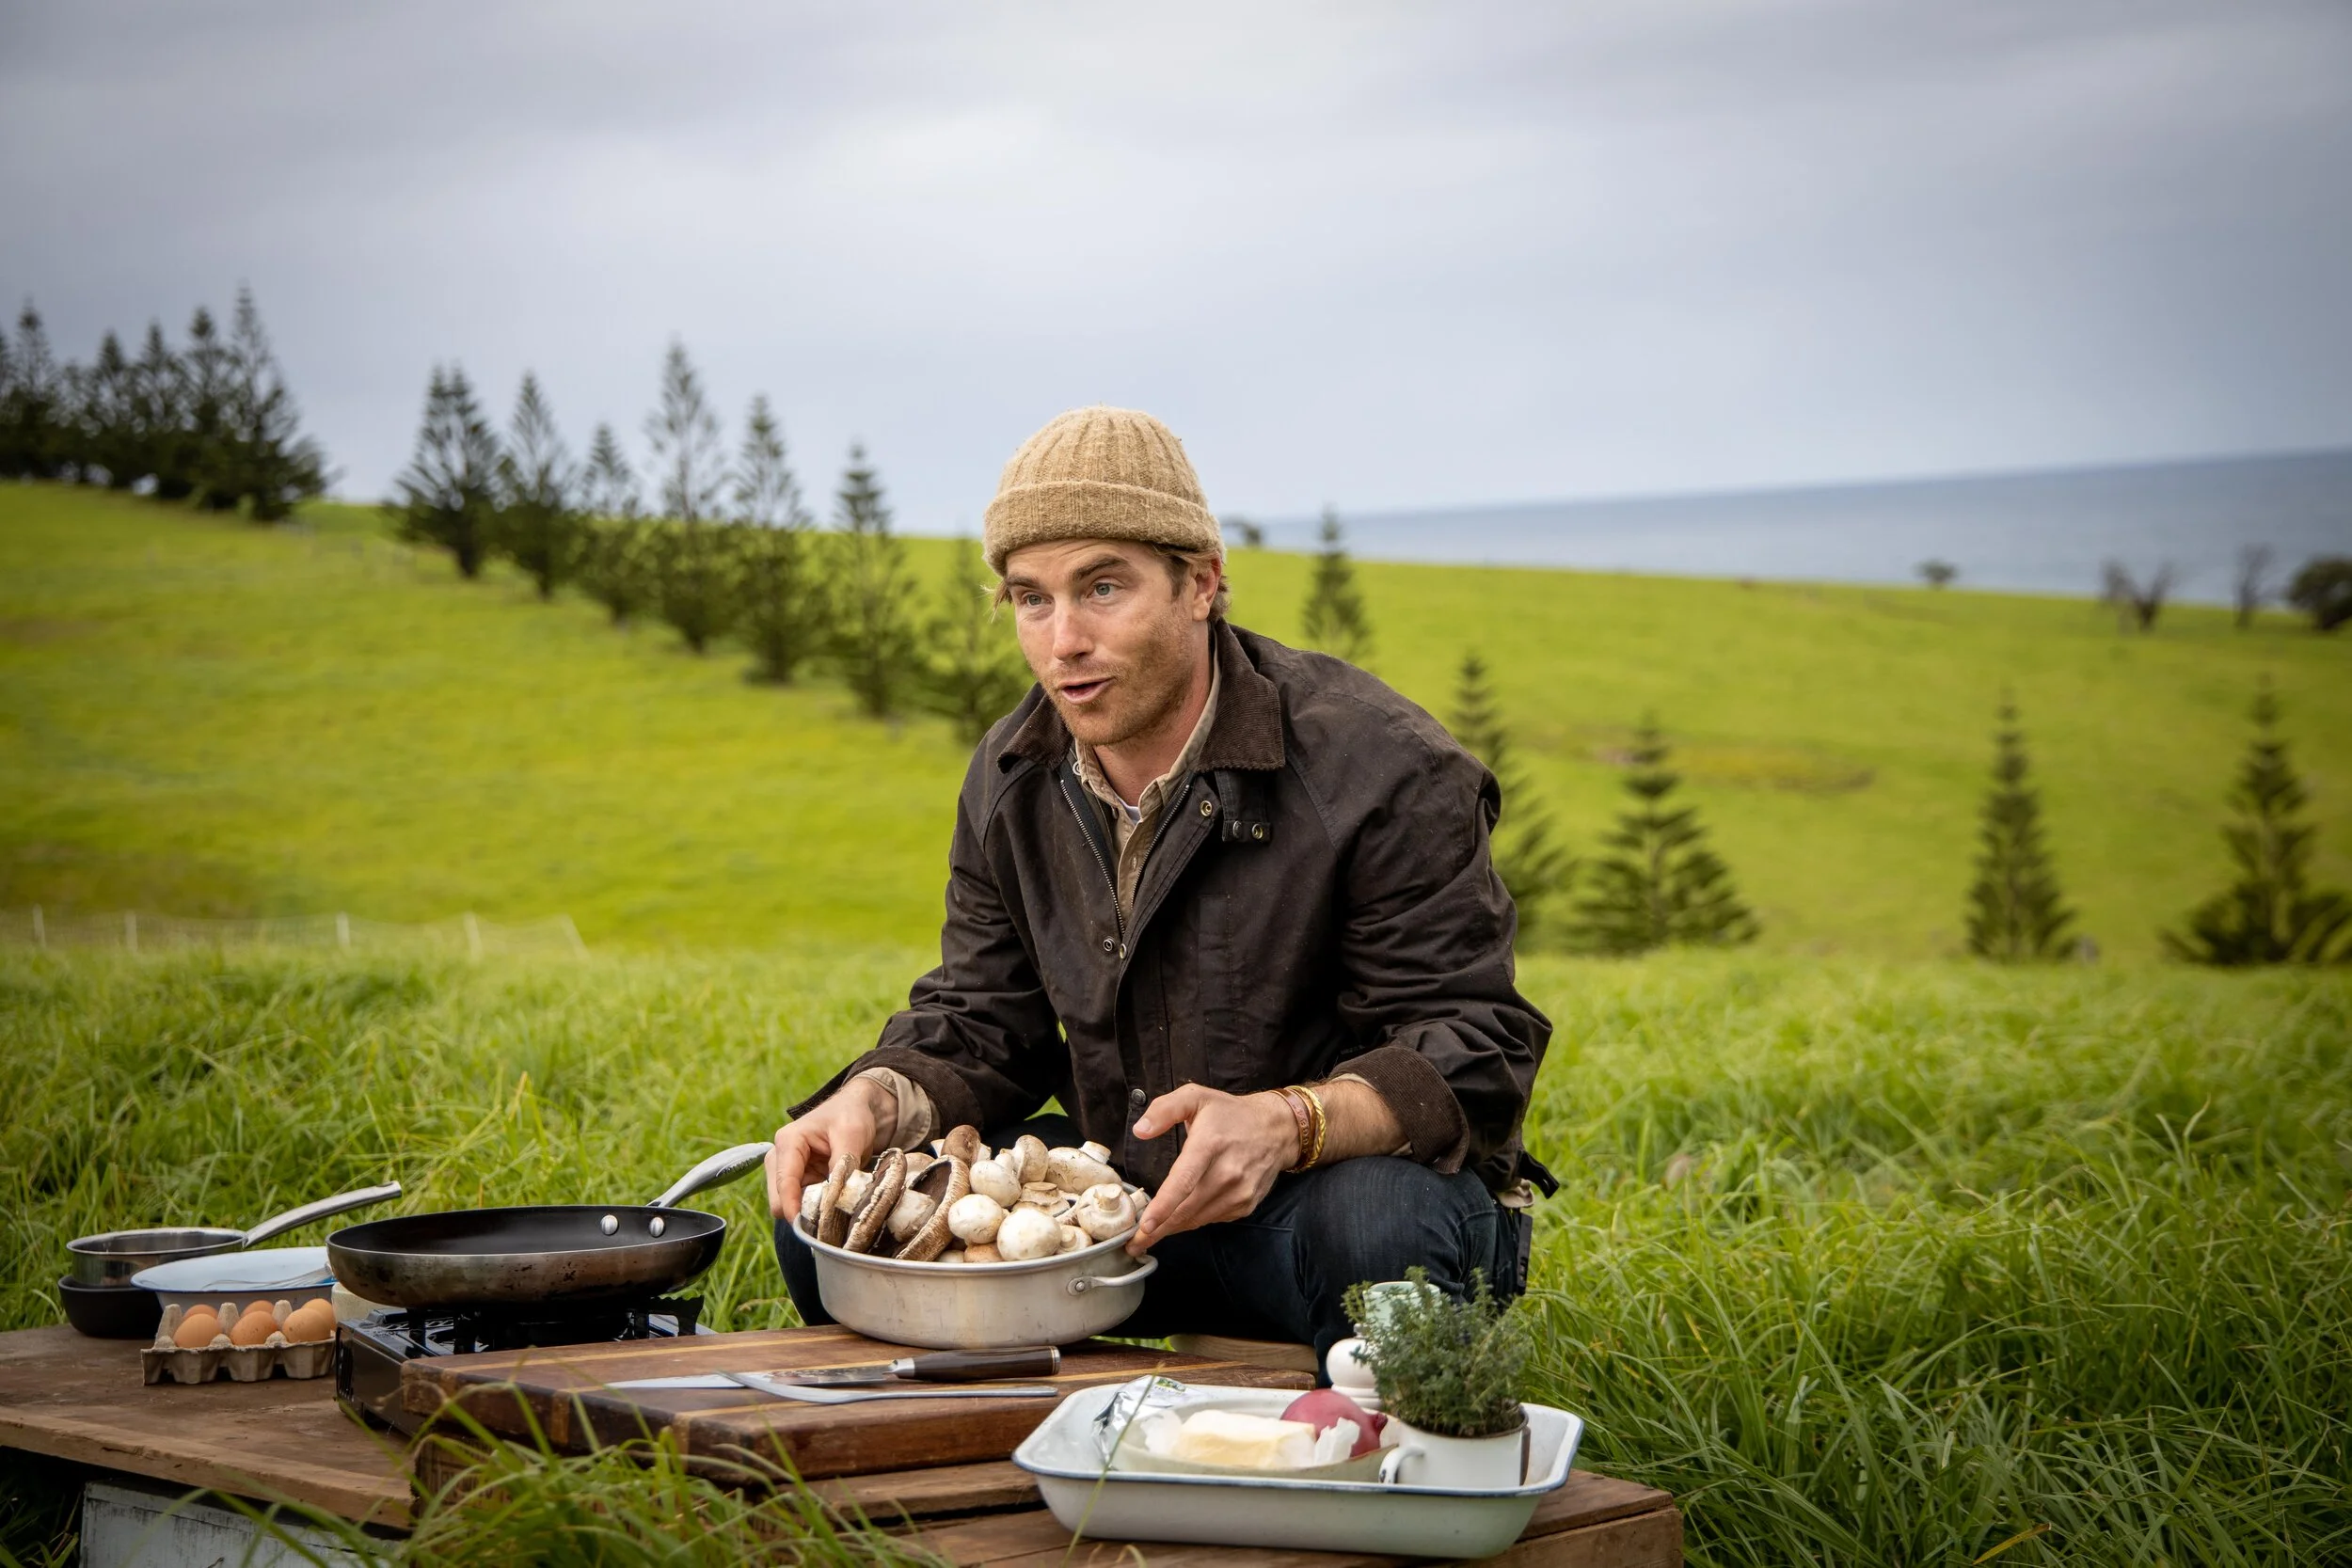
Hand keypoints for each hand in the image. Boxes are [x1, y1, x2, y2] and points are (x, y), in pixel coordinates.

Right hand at [766, 1079, 888, 1219]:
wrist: (857, 1110)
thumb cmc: (850, 1115)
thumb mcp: (851, 1134)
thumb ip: (842, 1165)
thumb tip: (835, 1197)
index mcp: (788, 1143)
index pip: (784, 1182)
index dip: (792, 1206)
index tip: (806, 1226)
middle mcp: (780, 1159)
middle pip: (780, 1200)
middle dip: (802, 1211)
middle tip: (831, 1215)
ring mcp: (789, 1173)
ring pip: (791, 1206)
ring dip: (811, 1211)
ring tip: (837, 1204)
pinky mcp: (800, 1183)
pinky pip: (803, 1205)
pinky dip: (817, 1208)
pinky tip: (835, 1201)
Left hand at [1128, 1084, 1296, 1252]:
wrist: (1277, 1129)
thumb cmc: (1231, 1114)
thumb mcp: (1196, 1097)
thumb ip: (1164, 1109)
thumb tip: (1140, 1130)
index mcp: (1209, 1144)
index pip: (1184, 1181)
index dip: (1163, 1206)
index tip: (1145, 1225)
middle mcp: (1227, 1172)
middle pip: (1187, 1209)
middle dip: (1158, 1229)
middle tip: (1134, 1242)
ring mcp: (1239, 1192)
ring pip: (1197, 1219)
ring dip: (1173, 1229)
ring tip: (1152, 1234)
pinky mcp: (1245, 1204)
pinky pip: (1212, 1219)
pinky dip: (1193, 1221)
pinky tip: (1180, 1218)